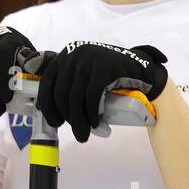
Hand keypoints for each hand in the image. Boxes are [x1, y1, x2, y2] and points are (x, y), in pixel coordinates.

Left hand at [38, 41, 168, 142]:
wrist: (141, 68)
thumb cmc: (110, 76)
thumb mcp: (84, 75)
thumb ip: (70, 86)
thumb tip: (54, 113)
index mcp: (65, 55)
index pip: (47, 82)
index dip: (48, 106)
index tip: (55, 122)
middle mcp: (74, 54)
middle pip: (60, 92)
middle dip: (67, 117)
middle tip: (76, 133)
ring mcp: (89, 59)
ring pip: (75, 97)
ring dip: (78, 120)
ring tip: (83, 134)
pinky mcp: (103, 68)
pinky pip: (91, 96)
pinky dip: (91, 113)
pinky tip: (95, 123)